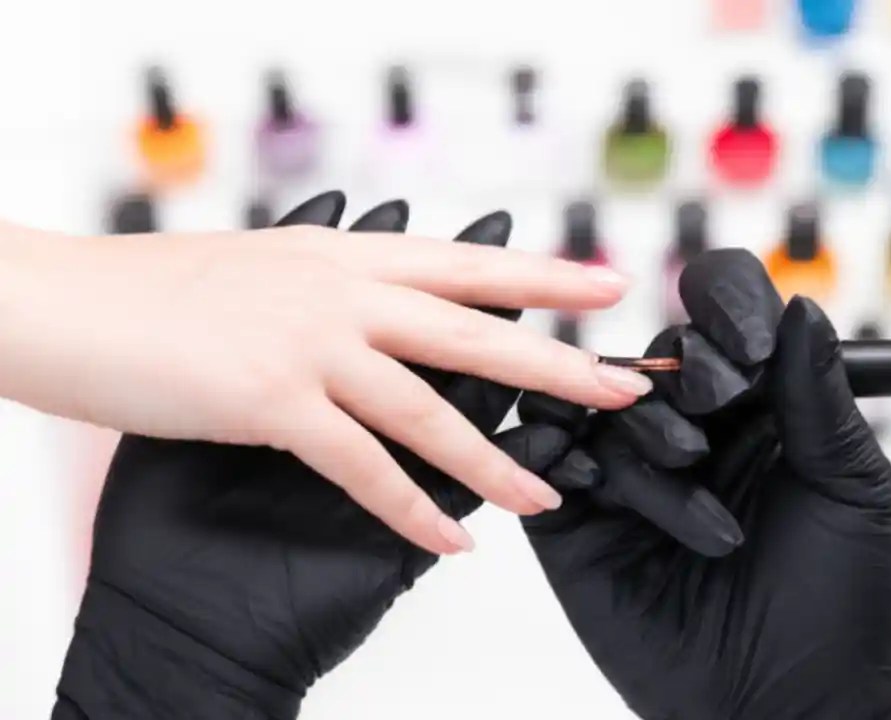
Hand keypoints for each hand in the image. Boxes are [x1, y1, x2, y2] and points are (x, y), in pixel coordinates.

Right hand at [0, 192, 650, 552]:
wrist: (62, 304)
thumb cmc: (154, 290)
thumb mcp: (265, 266)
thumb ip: (334, 282)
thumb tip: (384, 290)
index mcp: (343, 254)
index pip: (465, 261)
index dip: (542, 274)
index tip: (605, 286)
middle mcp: (338, 289)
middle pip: (473, 328)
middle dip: (556, 363)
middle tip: (624, 386)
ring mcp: (307, 343)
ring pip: (429, 406)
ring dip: (496, 460)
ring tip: (549, 496)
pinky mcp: (267, 399)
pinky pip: (361, 466)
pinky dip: (409, 510)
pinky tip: (449, 542)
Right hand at [516, 250, 890, 718]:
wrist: (801, 707)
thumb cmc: (846, 604)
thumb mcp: (852, 487)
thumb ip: (819, 394)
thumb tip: (803, 307)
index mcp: (758, 410)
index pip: (724, 318)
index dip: (728, 308)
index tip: (752, 345)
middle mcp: (690, 434)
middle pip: (655, 355)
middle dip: (687, 376)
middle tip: (719, 419)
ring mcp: (629, 480)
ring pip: (599, 405)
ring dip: (636, 425)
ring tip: (685, 466)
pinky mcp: (577, 527)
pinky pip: (540, 463)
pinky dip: (552, 453)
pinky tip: (592, 480)